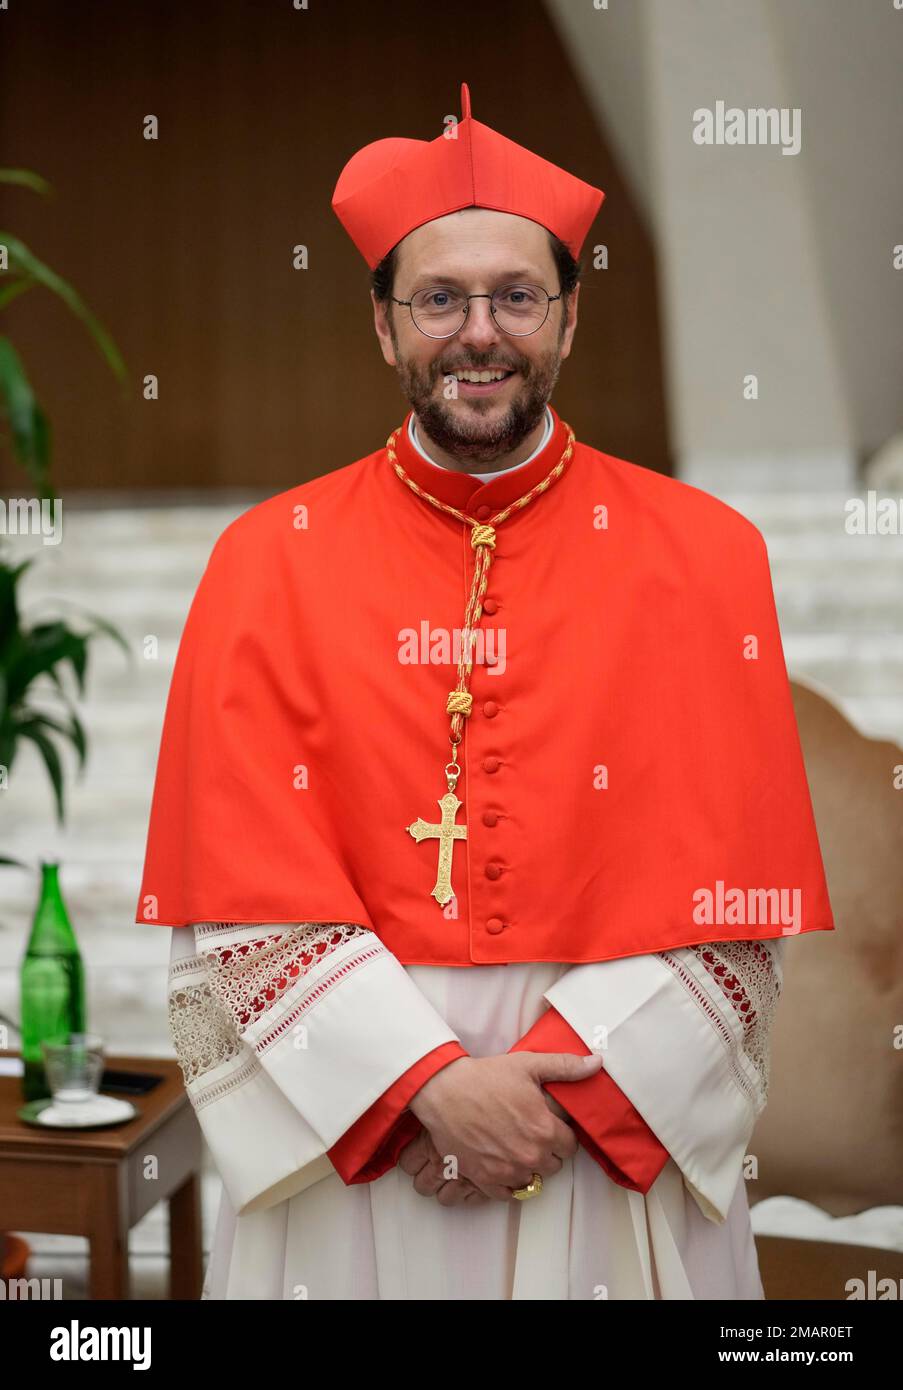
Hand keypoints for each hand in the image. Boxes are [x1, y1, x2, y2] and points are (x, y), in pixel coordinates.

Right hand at [408, 1051, 601, 1200]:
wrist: (445, 1091)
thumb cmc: (487, 1077)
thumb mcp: (528, 1065)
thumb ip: (566, 1067)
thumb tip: (596, 1063)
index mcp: (545, 1130)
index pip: (570, 1147)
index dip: (561, 1135)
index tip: (549, 1126)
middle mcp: (530, 1155)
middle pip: (553, 1166)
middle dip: (547, 1152)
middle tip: (531, 1135)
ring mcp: (507, 1170)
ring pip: (532, 1180)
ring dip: (527, 1167)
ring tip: (515, 1147)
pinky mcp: (485, 1179)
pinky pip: (508, 1194)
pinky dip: (507, 1183)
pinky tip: (501, 1163)